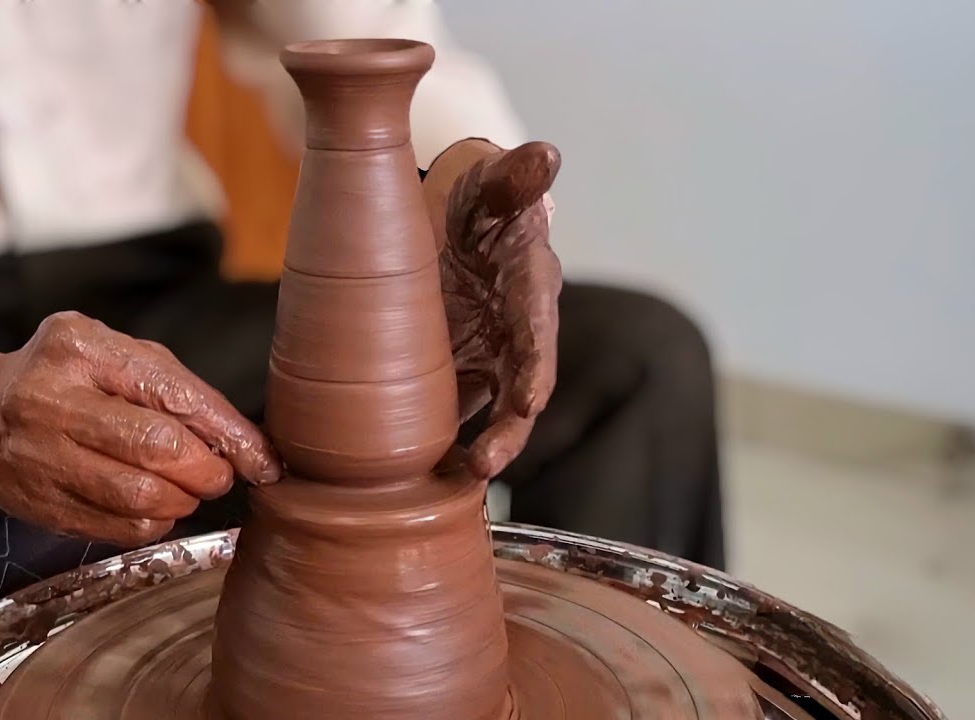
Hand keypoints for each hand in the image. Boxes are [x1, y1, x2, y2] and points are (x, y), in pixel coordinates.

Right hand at [0, 312, 279, 545]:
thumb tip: (243, 441)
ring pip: (140, 498)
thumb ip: (174, 387)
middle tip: (217, 475)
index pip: (174, 396)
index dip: (229, 435)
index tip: (263, 460)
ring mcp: (42, 456)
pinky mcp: (40, 505)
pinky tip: (154, 508)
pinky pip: (117, 529)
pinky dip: (152, 524)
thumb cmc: (63, 376)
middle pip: (158, 450)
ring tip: (185, 490)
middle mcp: (54, 400)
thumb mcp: (114, 354)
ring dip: (182, 502)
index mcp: (84, 349)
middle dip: (206, 471)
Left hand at [424, 139, 562, 478]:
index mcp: (531, 282)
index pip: (539, 329)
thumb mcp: (487, 177)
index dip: (536, 365)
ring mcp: (492, 351)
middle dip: (510, 428)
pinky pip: (460, 408)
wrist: (446, 211)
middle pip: (524, 387)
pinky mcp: (463, 364)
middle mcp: (521, 326)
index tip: (529, 398)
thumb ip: (514, 173)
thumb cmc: (473, 193)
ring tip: (464, 478)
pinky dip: (448, 438)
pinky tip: (428, 471)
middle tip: (486, 464)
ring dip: (487, 446)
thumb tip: (546, 155)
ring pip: (497, 408)